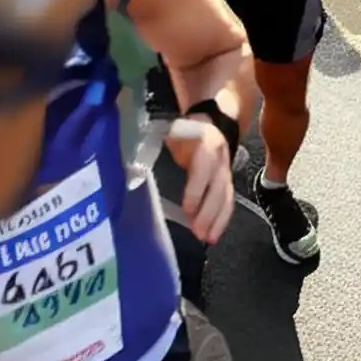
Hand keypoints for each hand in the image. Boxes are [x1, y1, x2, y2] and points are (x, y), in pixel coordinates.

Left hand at [164, 117, 234, 243]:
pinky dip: (222, 219)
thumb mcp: (168, 131)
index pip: (204, 168)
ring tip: (208, 238)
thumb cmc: (181, 130)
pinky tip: (213, 234)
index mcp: (205, 142)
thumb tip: (132, 168)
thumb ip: (152, 146)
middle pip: (218, 187)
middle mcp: (220, 158)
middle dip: (209, 212)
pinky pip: (228, 201)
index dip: (197, 189)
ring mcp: (225, 171)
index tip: (187, 209)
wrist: (208, 122)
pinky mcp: (226, 182)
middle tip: (198, 233)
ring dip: (218, 219)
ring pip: (226, 197)